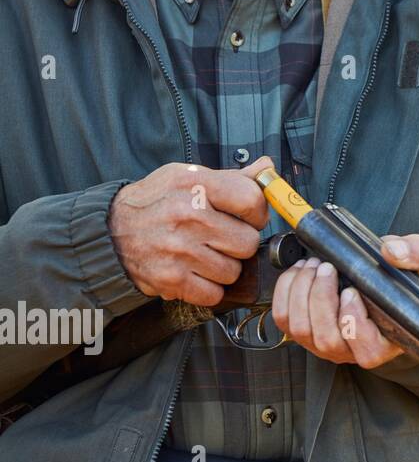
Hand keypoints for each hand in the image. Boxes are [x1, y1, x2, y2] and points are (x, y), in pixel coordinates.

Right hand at [109, 156, 273, 306]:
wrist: (109, 231)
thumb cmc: (156, 201)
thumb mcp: (188, 177)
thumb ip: (231, 177)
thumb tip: (267, 168)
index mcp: (195, 184)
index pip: (252, 201)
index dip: (257, 213)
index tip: (247, 217)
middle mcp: (187, 215)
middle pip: (248, 242)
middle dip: (239, 244)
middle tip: (221, 238)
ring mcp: (179, 249)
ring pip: (234, 271)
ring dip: (223, 267)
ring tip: (203, 254)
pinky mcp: (170, 278)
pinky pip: (214, 293)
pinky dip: (208, 288)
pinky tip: (194, 272)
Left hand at [270, 233, 418, 367]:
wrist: (377, 280)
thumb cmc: (397, 279)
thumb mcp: (417, 262)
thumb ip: (413, 254)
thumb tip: (392, 252)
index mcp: (383, 343)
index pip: (365, 348)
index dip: (352, 320)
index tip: (351, 290)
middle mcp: (350, 351)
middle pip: (327, 339)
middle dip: (321, 298)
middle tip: (326, 267)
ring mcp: (323, 345)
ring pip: (301, 330)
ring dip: (301, 292)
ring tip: (313, 265)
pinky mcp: (303, 332)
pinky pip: (284, 319)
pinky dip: (286, 292)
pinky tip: (300, 272)